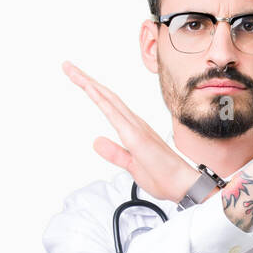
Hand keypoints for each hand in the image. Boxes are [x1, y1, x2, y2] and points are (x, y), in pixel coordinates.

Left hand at [62, 61, 199, 201]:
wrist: (183, 186)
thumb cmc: (164, 177)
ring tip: (73, 72)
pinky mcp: (137, 138)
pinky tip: (90, 90)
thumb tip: (96, 141)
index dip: (92, 90)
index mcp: (133, 129)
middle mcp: (135, 124)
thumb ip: (115, 153)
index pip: (108, 105)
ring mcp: (136, 129)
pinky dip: (102, 101)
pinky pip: (116, 116)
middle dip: (86, 81)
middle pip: (106, 96)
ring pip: (109, 100)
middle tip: (68, 66)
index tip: (77, 78)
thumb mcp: (132, 166)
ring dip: (90, 85)